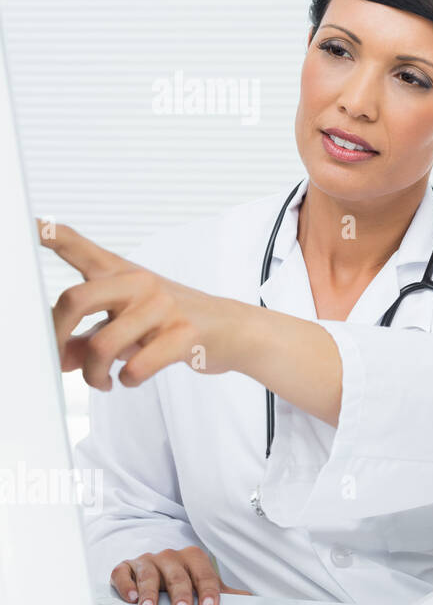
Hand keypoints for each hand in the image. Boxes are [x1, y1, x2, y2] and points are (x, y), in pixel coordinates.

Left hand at [37, 219, 243, 390]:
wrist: (233, 329)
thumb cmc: (174, 321)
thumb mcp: (129, 324)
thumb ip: (90, 337)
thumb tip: (62, 360)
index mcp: (121, 274)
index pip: (78, 247)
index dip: (46, 233)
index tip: (26, 224)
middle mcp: (139, 283)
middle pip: (76, 299)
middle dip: (57, 336)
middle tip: (60, 357)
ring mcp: (162, 307)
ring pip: (103, 345)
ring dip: (94, 374)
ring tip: (101, 380)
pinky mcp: (183, 334)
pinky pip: (137, 366)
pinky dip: (127, 380)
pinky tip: (130, 378)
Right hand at [110, 546, 250, 604]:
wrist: (154, 569)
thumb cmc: (183, 580)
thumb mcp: (203, 585)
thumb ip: (224, 593)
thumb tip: (251, 601)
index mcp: (193, 558)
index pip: (204, 573)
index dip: (208, 590)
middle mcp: (171, 556)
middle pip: (177, 574)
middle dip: (181, 593)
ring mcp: (148, 561)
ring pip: (150, 572)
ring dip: (149, 592)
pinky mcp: (126, 567)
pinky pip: (123, 572)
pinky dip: (126, 584)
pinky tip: (131, 597)